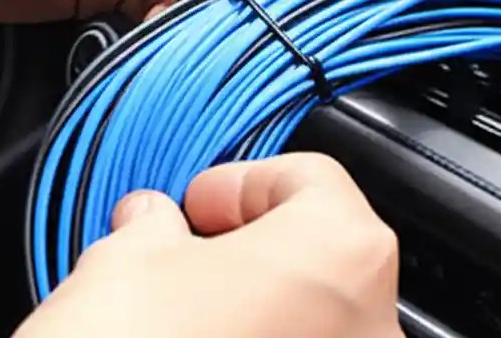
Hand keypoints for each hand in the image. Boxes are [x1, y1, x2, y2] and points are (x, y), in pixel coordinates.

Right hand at [15, 154, 403, 337]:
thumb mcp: (129, 260)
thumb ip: (155, 224)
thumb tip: (152, 220)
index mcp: (343, 251)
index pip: (309, 179)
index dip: (240, 182)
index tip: (195, 201)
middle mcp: (371, 321)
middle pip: (318, 254)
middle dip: (247, 246)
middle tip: (182, 250)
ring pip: (313, 318)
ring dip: (257, 306)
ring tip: (182, 312)